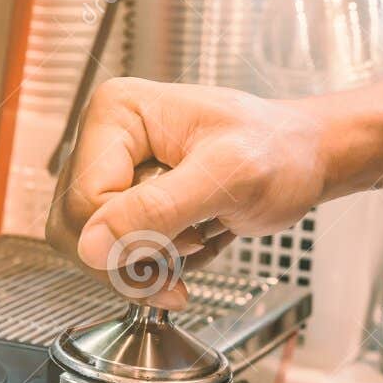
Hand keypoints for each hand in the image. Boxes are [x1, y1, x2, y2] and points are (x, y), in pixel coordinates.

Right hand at [51, 78, 333, 308]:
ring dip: (148, 266)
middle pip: (78, 231)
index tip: (189, 235)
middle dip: (137, 257)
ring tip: (197, 242)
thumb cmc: (279, 150)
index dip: (132, 238)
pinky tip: (190, 247)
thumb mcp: (226, 178)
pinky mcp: (123, 201)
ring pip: (93, 250)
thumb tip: (92, 246)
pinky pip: (113, 256)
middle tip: (193, 245)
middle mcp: (102, 140)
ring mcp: (111, 173)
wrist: (303, 159)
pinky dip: (155, 267)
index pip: (84, 204)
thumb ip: (157, 210)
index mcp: (116, 114)